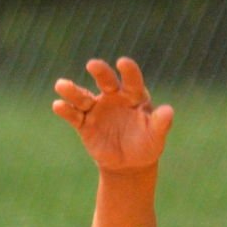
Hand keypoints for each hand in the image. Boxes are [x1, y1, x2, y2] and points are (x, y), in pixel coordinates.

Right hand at [52, 56, 172, 172]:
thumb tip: (169, 111)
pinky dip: (65, 110)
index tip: (123, 63)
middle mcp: (113, 97)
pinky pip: (73, 115)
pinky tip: (58, 105)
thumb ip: (161, 123)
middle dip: (100, 72)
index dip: (128, 70)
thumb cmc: (146, 144)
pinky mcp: (84, 123)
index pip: (131, 79)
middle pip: (106, 81)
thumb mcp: (156, 136)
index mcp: (133, 95)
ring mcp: (97, 108)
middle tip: (93, 65)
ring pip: (83, 96)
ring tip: (61, 85)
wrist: (130, 163)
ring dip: (72, 90)